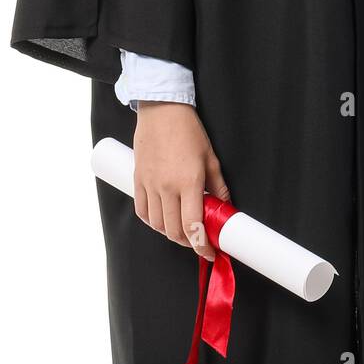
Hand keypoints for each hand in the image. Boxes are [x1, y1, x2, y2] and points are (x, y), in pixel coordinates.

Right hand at [132, 102, 230, 261]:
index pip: (193, 226)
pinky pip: (142, 211)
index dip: (202, 245)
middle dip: (188, 243)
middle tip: (199, 241)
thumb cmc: (189, 130)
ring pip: (157, 225)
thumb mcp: (211, 157)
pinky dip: (153, 222)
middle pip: (174, 231)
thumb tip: (225, 207)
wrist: (162, 110)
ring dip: (170, 233)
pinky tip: (163, 220)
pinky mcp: (138, 181)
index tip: (209, 252)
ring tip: (183, 230)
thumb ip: (218, 186)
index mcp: (189, 182)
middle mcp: (167, 188)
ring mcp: (150, 185)